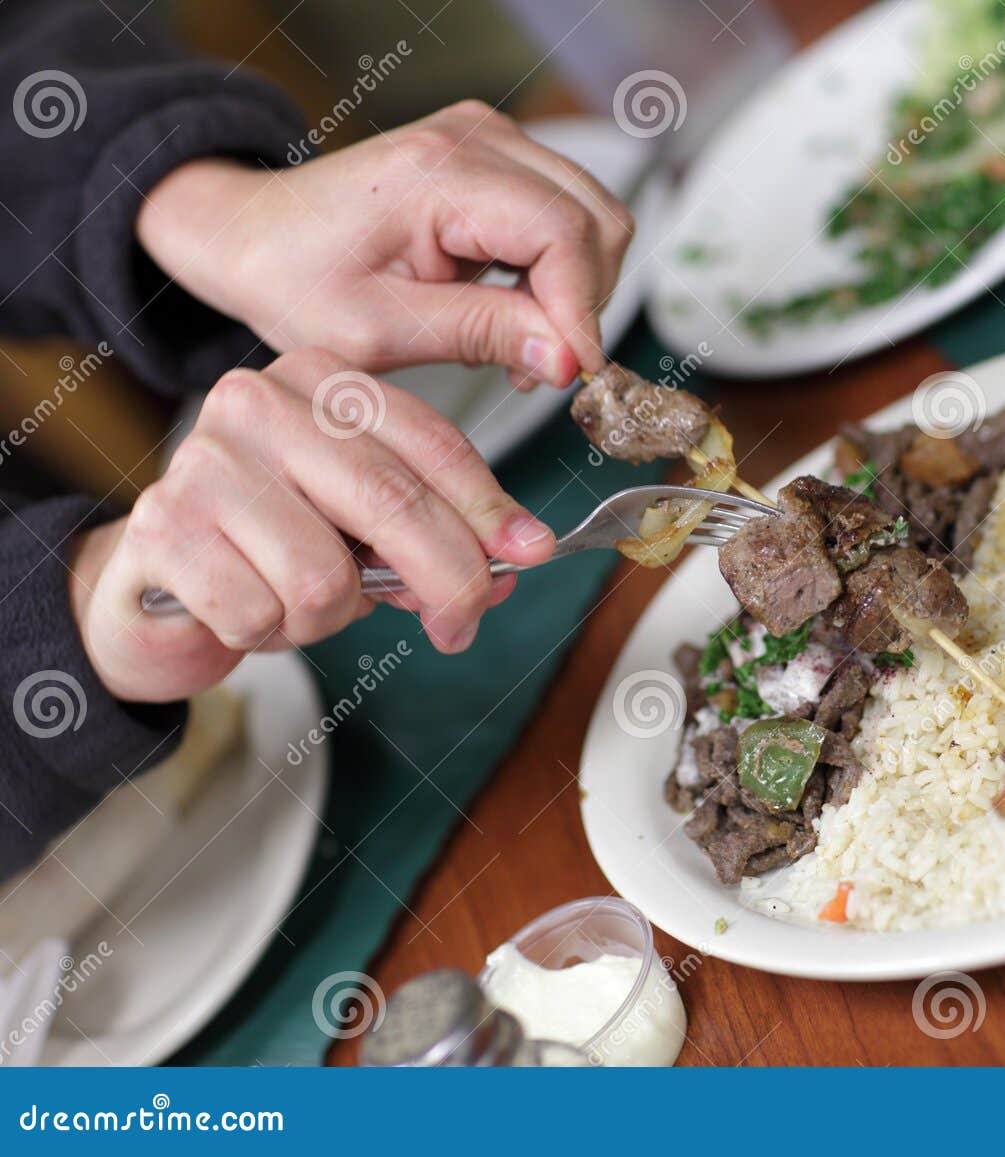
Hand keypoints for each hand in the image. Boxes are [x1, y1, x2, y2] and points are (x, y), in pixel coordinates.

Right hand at [69, 349, 555, 703]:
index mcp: (320, 381)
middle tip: (459, 625)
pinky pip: (262, 612)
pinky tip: (244, 609)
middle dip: (447, 577)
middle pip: (390, 500)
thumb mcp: (363, 527)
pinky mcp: (163, 527)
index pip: (428, 441)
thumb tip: (517, 557)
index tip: (531, 551)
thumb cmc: (270, 546)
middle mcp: (257, 402)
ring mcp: (203, 461)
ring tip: (297, 603)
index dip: (487, 507)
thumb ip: (435, 533)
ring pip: (323, 577)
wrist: (152, 584)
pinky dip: (268, 633)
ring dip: (328, 617)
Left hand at [135, 100, 634, 388]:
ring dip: (575, 290)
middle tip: (540, 365)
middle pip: (595, 219)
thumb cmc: (296, 279)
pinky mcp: (498, 157)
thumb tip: (568, 358)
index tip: (576, 373)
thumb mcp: (380, 329)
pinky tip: (513, 311)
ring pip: (595, 218)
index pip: (561, 233)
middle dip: (583, 302)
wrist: (255, 235)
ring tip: (520, 343)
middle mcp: (474, 139)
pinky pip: (569, 215)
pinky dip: (560, 273)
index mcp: (436, 174)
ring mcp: (491, 140)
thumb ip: (483, 334)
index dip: (581, 310)